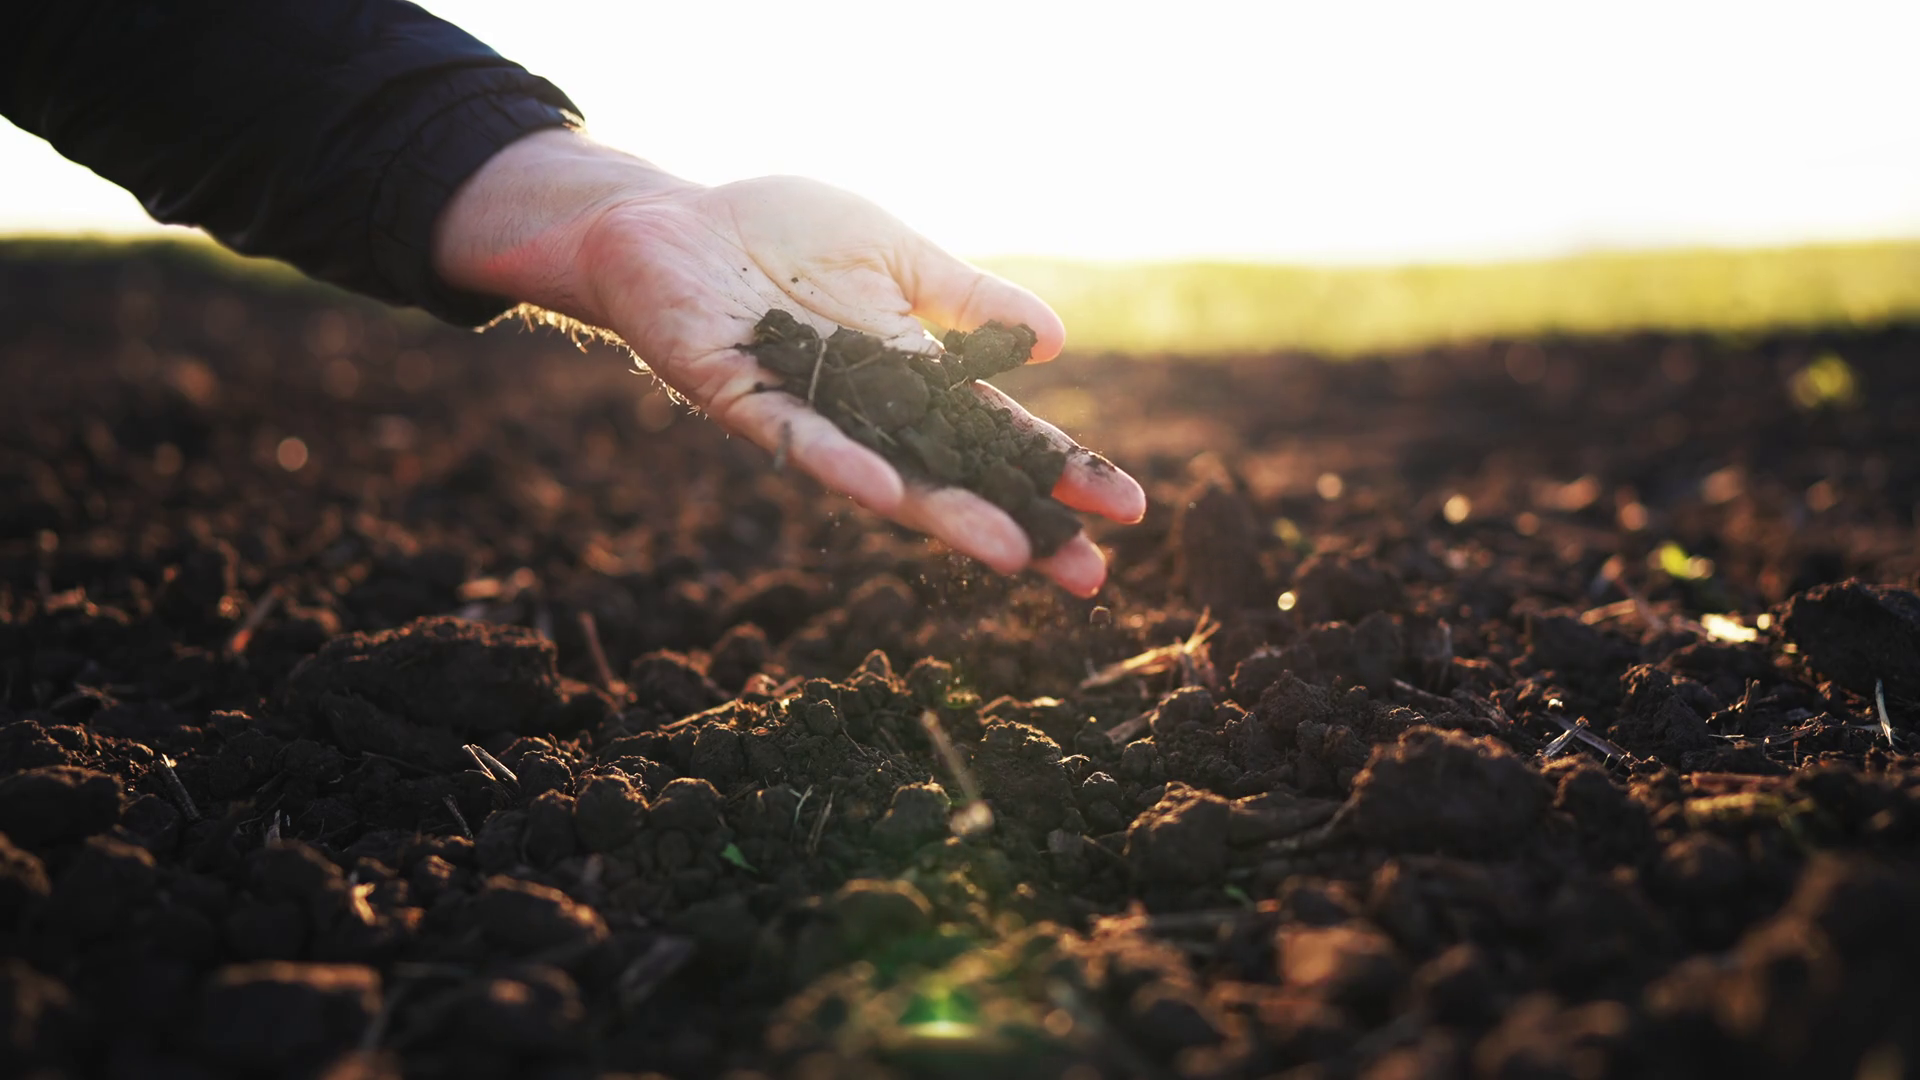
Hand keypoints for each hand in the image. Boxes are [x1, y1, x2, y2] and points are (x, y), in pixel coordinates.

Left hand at [433, 130, 1144, 595]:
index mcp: (911, 376)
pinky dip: (838, 463)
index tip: (1124, 513)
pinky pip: (793, 439)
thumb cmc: (780, 233)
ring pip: (885, 476)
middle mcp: (866, 411)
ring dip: (945, 515)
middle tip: (1089, 578)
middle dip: (1022, 525)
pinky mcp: (739, 397)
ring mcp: (807, 411)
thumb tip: (1058, 339)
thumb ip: (967, 298)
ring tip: (1010, 551)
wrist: (670, 218)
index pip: (999, 434)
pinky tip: (882, 490)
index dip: (1057, 473)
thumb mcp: (895, 253)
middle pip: (956, 478)